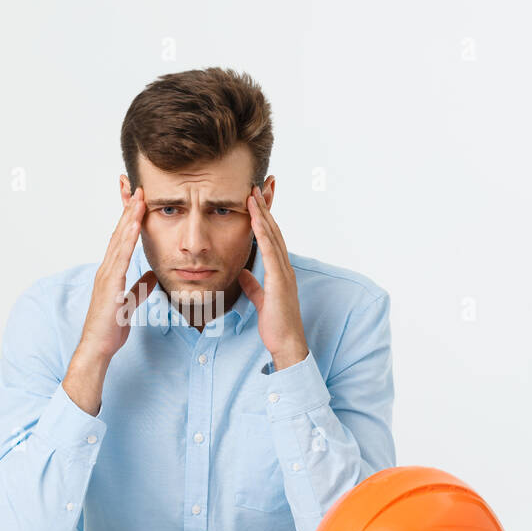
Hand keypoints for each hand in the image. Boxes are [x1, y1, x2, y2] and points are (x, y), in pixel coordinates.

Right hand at [76, 186, 157, 364]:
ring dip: (129, 218)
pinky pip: (121, 257)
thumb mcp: (131, 303)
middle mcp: (107, 269)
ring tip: (139, 198)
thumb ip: (140, 287)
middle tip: (137, 188)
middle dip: (128, 210)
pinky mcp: (110, 284)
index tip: (139, 201)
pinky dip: (127, 239)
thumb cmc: (110, 327)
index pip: (122, 240)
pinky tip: (134, 224)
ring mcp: (106, 275)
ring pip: (119, 240)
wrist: (98, 346)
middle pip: (119, 233)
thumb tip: (152, 275)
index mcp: (111, 272)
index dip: (130, 219)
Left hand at [238, 186, 309, 370]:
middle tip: (255, 188)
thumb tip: (244, 273)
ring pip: (273, 236)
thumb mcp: (260, 300)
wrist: (287, 342)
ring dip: (263, 215)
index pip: (271, 239)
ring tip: (253, 195)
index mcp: (280, 271)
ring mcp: (284, 272)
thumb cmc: (276, 325)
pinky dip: (263, 233)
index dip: (263, 219)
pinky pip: (270, 251)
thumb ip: (253, 286)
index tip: (253, 202)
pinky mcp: (280, 280)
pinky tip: (256, 219)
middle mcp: (284, 267)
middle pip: (273, 231)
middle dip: (264, 209)